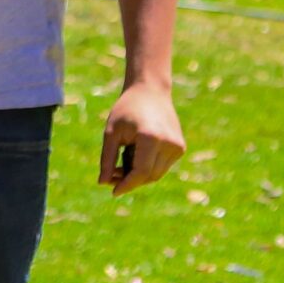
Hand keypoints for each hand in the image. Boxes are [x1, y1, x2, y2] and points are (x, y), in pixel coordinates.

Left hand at [98, 82, 184, 196]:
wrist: (150, 91)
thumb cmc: (126, 109)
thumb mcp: (111, 132)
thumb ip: (107, 158)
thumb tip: (103, 182)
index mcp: (151, 137)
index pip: (141, 172)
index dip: (127, 184)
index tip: (113, 192)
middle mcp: (169, 143)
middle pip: (149, 176)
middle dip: (130, 180)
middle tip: (112, 173)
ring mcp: (177, 146)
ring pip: (156, 174)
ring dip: (139, 174)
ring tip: (124, 156)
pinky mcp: (180, 148)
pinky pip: (162, 166)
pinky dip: (148, 166)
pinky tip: (137, 150)